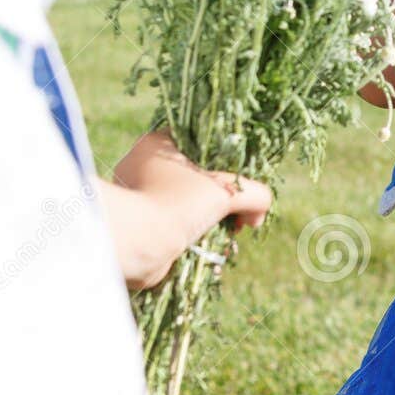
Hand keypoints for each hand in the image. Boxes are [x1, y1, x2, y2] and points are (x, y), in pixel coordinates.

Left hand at [110, 128, 272, 290]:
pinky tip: (214, 250)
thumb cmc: (177, 204)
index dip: (226, 163)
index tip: (240, 184)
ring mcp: (138, 197)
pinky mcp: (139, 225)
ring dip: (213, 222)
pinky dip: (196, 238)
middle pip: (196, 178)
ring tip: (229, 236)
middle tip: (239, 216)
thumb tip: (257, 214)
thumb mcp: (226, 191)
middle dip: (223, 200)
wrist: (136, 244)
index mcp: (156, 145)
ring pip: (187, 205)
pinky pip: (175, 226)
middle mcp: (141, 167)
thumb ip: (254, 194)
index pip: (199, 145)